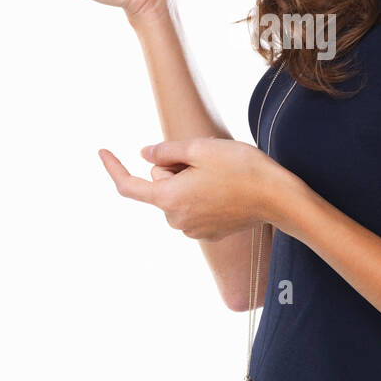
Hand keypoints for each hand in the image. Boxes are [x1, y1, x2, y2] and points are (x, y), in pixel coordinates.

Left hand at [98, 137, 284, 240]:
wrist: (278, 198)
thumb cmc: (240, 168)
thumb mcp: (199, 148)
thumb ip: (165, 151)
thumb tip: (144, 155)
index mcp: (169, 199)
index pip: (129, 187)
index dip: (113, 168)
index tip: (102, 151)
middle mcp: (176, 220)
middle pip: (160, 184)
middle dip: (173, 168)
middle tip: (203, 160)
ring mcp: (193, 229)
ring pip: (177, 194)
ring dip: (189, 180)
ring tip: (219, 174)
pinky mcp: (210, 232)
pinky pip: (193, 205)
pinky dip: (202, 193)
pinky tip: (226, 188)